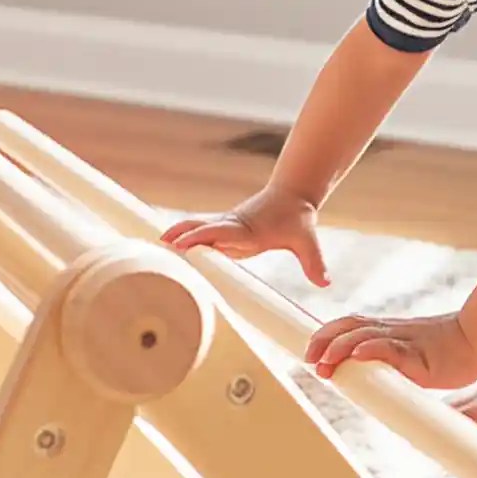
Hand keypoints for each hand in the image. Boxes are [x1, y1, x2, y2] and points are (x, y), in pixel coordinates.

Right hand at [159, 185, 330, 286]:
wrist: (293, 196)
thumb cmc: (298, 218)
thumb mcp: (308, 240)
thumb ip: (314, 262)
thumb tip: (325, 282)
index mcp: (248, 230)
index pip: (220, 232)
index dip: (200, 237)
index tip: (181, 243)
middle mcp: (233, 226)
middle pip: (201, 228)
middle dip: (180, 235)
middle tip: (155, 246)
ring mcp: (226, 226)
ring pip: (196, 226)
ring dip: (176, 233)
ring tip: (151, 246)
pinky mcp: (224, 228)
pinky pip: (199, 230)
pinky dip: (181, 234)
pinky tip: (164, 245)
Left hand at [304, 312, 476, 389]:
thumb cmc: (449, 350)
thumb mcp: (413, 351)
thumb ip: (392, 360)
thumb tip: (372, 381)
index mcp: (389, 329)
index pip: (351, 323)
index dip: (327, 333)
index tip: (309, 351)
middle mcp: (393, 330)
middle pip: (350, 325)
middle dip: (324, 340)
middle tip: (308, 359)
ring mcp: (405, 340)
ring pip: (365, 335)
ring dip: (340, 347)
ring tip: (323, 362)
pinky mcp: (418, 354)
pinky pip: (391, 348)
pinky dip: (372, 349)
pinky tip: (358, 355)